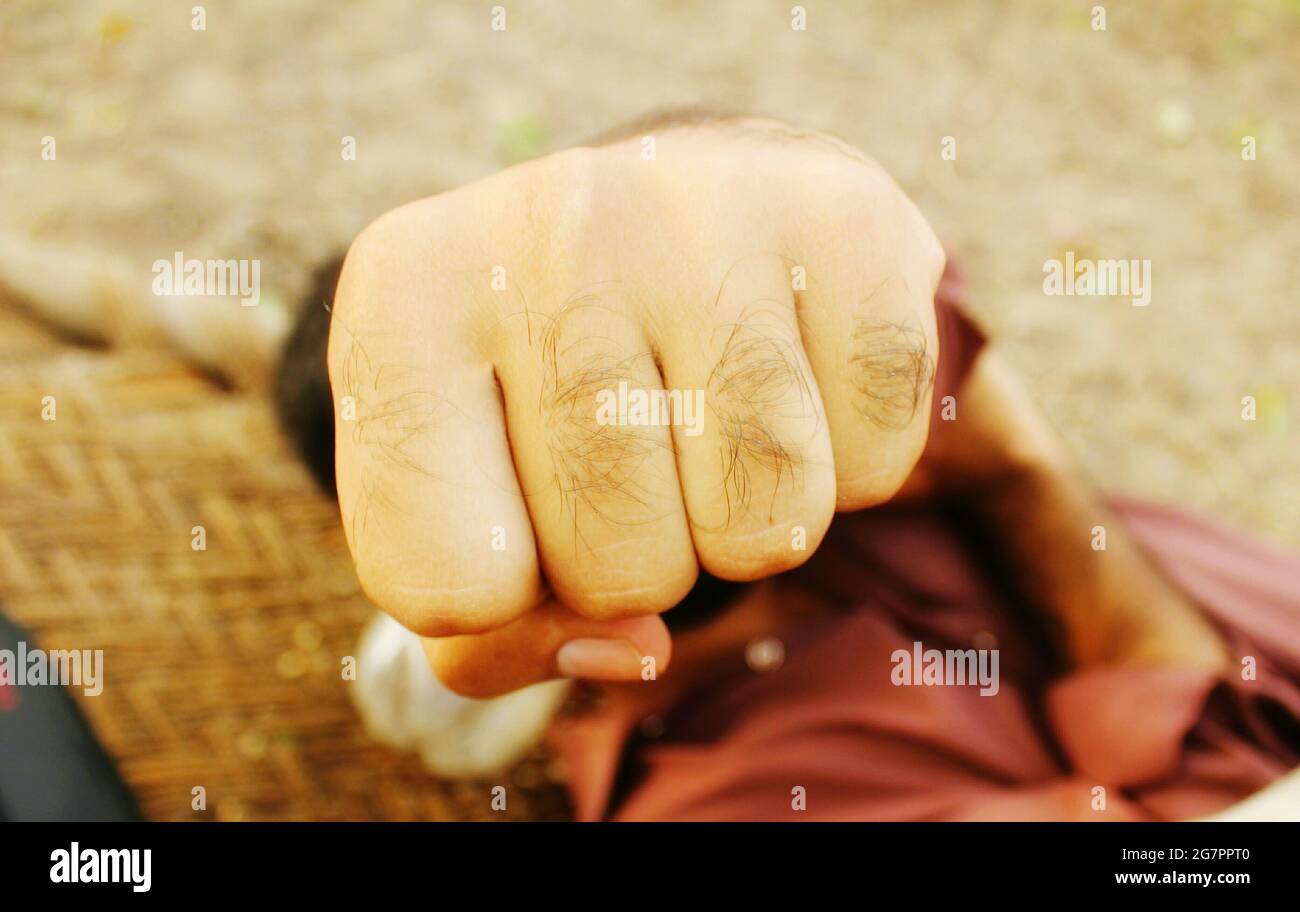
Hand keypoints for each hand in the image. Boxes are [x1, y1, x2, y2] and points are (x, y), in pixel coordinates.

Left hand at [328, 118, 944, 695]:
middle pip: (622, 570)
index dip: (502, 594)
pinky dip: (852, 463)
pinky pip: (880, 464)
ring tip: (717, 413)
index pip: (449, 588)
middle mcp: (544, 223)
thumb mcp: (465, 495)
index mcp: (403, 293)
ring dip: (751, 521)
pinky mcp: (847, 214)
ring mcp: (702, 207)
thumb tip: (632, 653)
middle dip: (641, 561)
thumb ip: (495, 630)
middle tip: (638, 449)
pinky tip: (800, 372)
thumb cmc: (551, 385)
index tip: (511, 505)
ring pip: (765, 529)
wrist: (675, 213)